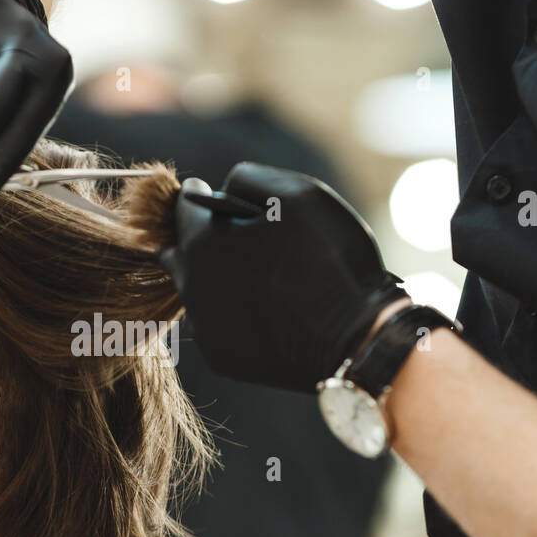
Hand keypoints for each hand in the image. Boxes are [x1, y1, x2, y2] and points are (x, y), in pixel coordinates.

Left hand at [159, 162, 405, 392]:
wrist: (356, 338)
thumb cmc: (330, 259)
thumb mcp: (299, 194)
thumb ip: (251, 178)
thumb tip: (224, 187)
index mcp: (204, 243)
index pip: (184, 208)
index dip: (197, 195)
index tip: (203, 191)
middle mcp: (191, 287)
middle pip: (180, 253)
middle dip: (196, 238)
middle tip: (223, 234)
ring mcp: (204, 327)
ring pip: (197, 290)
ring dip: (213, 277)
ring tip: (248, 273)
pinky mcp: (220, 357)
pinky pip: (217, 325)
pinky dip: (231, 312)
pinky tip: (260, 308)